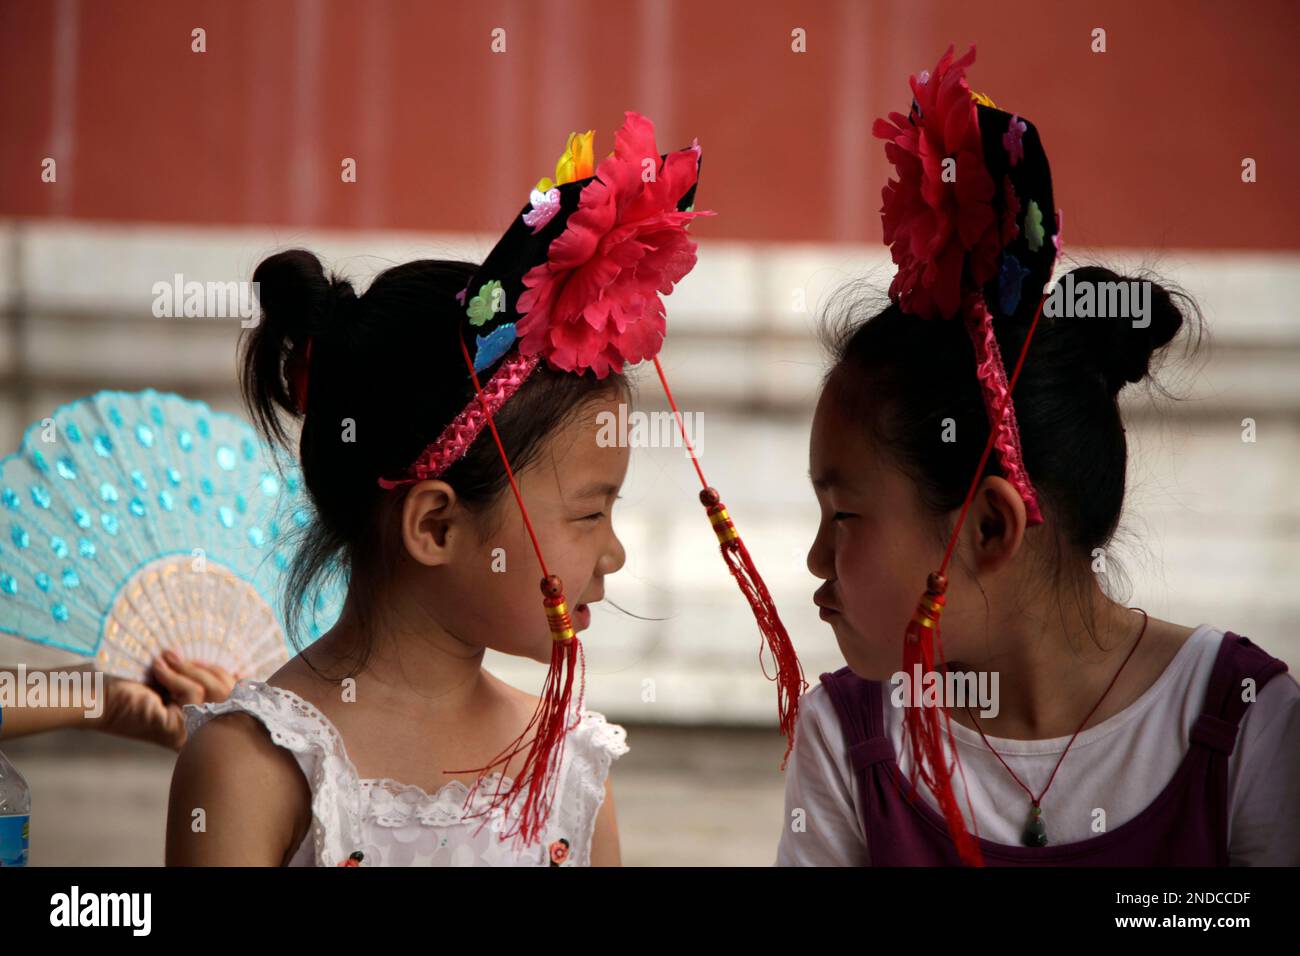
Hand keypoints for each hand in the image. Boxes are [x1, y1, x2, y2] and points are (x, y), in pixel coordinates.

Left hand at [93, 652, 241, 750]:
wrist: (93, 694)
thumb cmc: (130, 684)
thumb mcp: (178, 678)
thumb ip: (206, 678)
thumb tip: (242, 672)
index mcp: (204, 722)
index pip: (239, 699)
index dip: (231, 675)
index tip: (209, 658)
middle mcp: (200, 734)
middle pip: (230, 692)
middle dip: (207, 666)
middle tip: (177, 655)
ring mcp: (189, 735)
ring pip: (213, 690)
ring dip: (187, 667)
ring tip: (164, 659)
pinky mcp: (174, 730)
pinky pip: (193, 693)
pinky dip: (174, 675)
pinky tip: (157, 669)